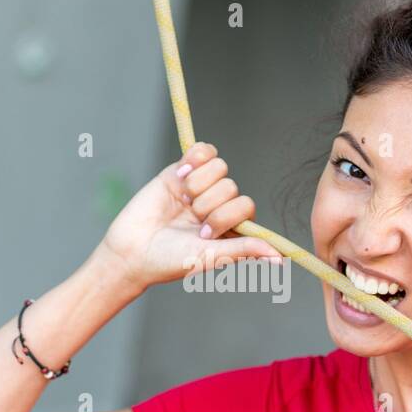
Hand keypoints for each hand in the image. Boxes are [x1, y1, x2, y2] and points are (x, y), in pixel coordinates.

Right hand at [99, 142, 282, 293]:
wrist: (131, 251)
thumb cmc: (171, 261)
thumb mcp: (211, 257)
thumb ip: (246, 250)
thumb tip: (280, 259)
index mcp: (231, 226)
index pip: (245, 204)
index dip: (226, 216)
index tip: (204, 234)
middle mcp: (219, 204)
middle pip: (231, 186)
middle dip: (207, 205)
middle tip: (188, 222)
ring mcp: (201, 187)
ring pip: (218, 167)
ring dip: (198, 186)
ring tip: (181, 203)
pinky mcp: (182, 170)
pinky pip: (203, 150)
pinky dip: (194, 160)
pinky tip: (179, 178)